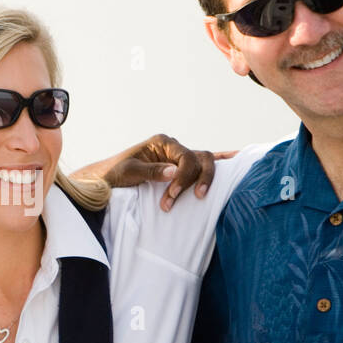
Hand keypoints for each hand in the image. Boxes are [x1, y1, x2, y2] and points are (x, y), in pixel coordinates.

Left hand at [74, 134, 237, 211]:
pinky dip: (220, 159)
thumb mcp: (130, 172)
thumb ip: (152, 171)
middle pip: (201, 158)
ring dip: (204, 180)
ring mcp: (178, 157)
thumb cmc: (115, 174)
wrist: (106, 180)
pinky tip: (236, 158)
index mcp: (162, 143)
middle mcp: (173, 148)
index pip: (186, 158)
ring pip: (205, 162)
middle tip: (187, 199)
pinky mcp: (178, 169)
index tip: (171, 198)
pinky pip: (202, 163)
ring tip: (199, 197)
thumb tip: (174, 172)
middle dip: (197, 180)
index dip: (183, 178)